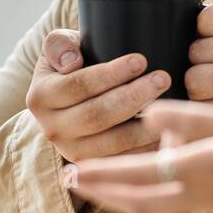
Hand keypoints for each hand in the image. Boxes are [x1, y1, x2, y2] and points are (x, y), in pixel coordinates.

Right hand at [25, 29, 171, 205]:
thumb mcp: (60, 48)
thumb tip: (72, 61)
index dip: (110, 74)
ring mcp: (72, 152)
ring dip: (143, 125)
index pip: (79, 85)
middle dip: (132, 97)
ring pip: (111, 143)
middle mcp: (52, 129)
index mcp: (41, 97)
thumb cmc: (74, 66)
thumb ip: (59, 44)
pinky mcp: (93, 167)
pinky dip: (146, 150)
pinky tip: (170, 133)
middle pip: (96, 115)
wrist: (68, 103)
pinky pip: (123, 162)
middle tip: (162, 78)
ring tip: (171, 106)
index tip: (141, 60)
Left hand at [71, 100, 212, 212]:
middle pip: (142, 202)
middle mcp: (207, 197)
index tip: (70, 171)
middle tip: (74, 182)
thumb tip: (149, 116)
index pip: (138, 180)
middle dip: (106, 192)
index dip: (102, 177)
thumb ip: (199, 122)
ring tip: (114, 183)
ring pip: (166, 205)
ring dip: (133, 194)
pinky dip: (169, 192)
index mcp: (204, 173)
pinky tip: (179, 176)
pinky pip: (193, 202)